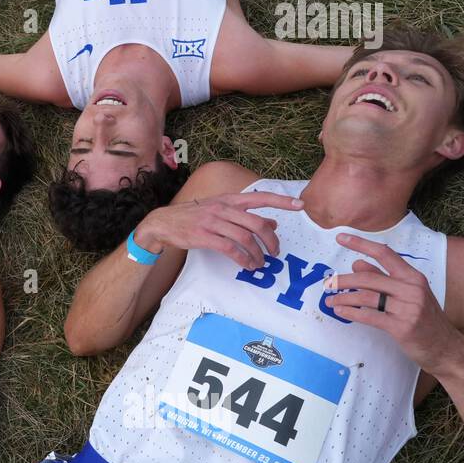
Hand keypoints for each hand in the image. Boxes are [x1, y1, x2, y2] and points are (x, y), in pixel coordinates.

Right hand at [133, 191, 304, 269]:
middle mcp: (223, 208)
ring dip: (258, 253)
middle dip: (271, 240)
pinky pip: (231, 249)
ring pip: (246, 238)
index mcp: (228, 199)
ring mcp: (213, 222)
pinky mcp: (205, 236)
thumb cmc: (193, 217)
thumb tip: (273, 223)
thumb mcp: (219, 210)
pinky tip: (248, 265)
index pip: (260, 197)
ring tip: (261, 263)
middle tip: (276, 252)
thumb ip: (245, 215)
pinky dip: (243, 259)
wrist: (163, 223)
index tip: (300, 205)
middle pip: (258, 223)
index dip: (282, 201)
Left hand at [325, 234, 463, 375]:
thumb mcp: (408, 294)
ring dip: (343, 298)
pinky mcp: (402, 326)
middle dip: (343, 280)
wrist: (448, 349)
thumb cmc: (425, 320)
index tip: (340, 237)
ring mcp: (408, 307)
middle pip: (368, 277)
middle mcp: (412, 288)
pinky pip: (369, 316)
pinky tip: (340, 311)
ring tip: (330, 301)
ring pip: (366, 296)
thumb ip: (383, 278)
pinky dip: (351, 312)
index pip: (385, 253)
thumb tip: (357, 263)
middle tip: (327, 284)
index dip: (361, 243)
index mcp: (413, 276)